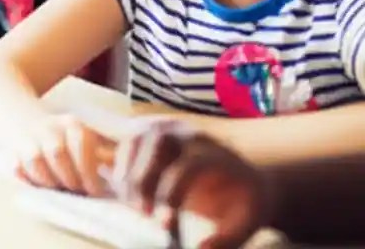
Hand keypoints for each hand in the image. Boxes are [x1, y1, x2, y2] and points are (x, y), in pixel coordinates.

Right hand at [13, 114, 115, 196]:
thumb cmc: (66, 138)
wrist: (27, 121)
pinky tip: (38, 186)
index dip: (88, 171)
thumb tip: (132, 173)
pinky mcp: (13, 151)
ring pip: (35, 161)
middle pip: (57, 153)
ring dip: (49, 181)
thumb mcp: (90, 138)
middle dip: (70, 178)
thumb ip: (109, 153)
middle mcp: (48, 128)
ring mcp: (28, 139)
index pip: (80, 145)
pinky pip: (16, 167)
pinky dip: (26, 178)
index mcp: (72, 124)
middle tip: (78, 192)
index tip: (95, 190)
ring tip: (59, 190)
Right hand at [113, 120, 268, 248]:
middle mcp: (190, 134)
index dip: (171, 195)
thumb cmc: (242, 202)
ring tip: (134, 207)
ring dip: (127, 173)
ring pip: (136, 139)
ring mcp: (168, 129)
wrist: (241, 178)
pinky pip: (127, 145)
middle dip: (143, 179)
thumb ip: (227, 239)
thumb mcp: (245, 222)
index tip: (164, 226)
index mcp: (217, 154)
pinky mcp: (151, 134)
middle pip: (157, 143)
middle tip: (143, 214)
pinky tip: (129, 197)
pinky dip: (121, 169)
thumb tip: (200, 248)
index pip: (188, 166)